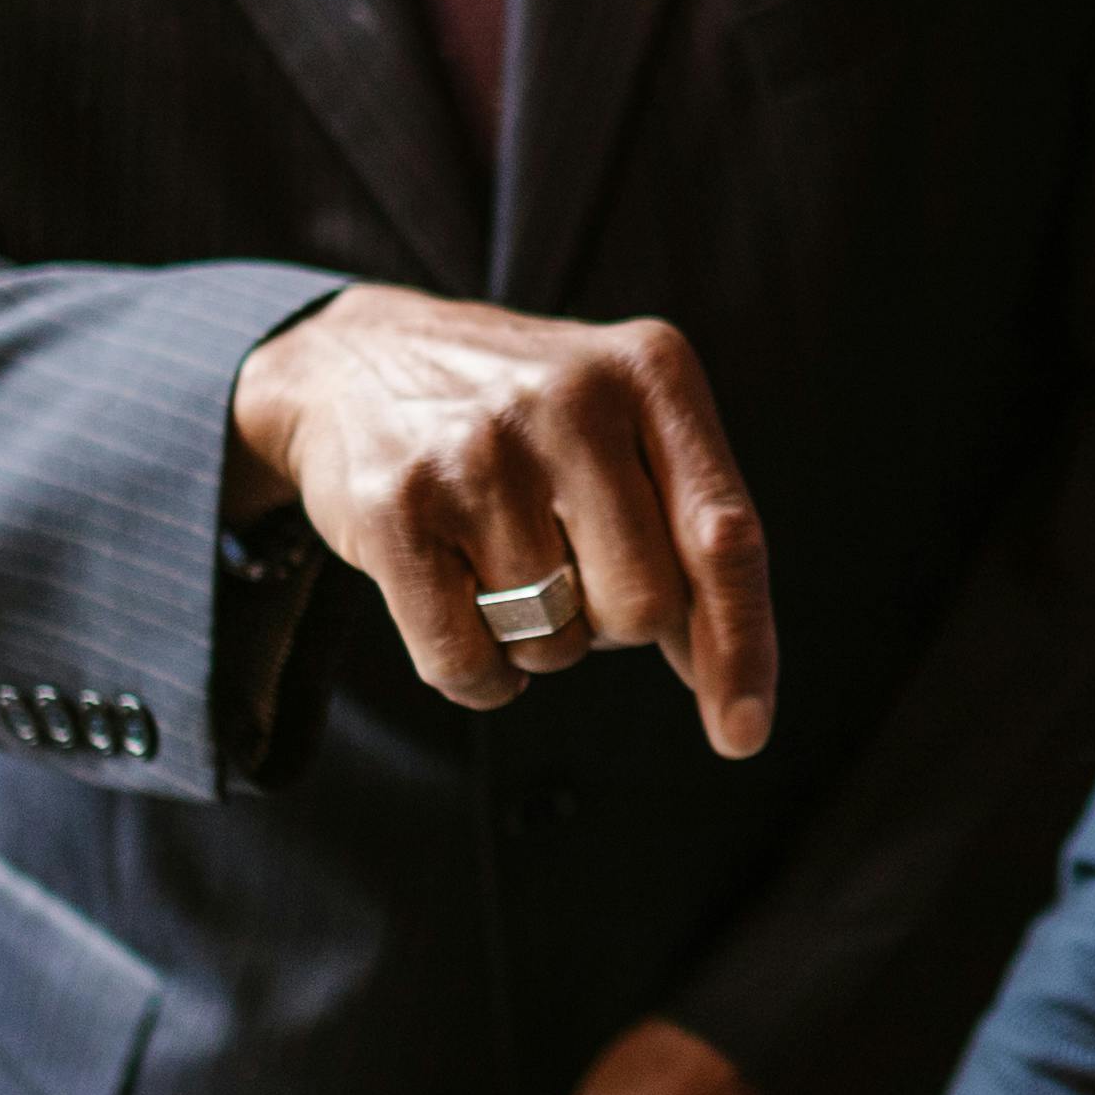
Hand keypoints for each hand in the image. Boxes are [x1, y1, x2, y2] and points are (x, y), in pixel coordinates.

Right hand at [234, 286, 778, 752]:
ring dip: (534, 639)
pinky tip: (459, 607)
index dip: (742, 647)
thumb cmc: (522, 419)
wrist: (351, 359)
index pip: (725, 536)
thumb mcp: (621, 424)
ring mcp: (478, 452)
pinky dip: (478, 674)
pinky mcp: (397, 507)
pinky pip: (466, 664)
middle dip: (610, 621)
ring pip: (553, 642)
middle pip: (642, 608)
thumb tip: (730, 681)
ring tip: (497, 559)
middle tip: (565, 568)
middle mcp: (571, 399)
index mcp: (651, 371)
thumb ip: (687, 530)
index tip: (743, 734)